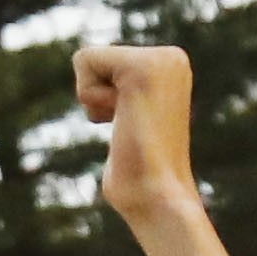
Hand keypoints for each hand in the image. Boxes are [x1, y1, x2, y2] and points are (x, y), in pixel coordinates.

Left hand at [77, 43, 198, 224]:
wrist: (157, 199)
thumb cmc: (139, 178)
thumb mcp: (130, 126)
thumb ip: (119, 101)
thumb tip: (118, 112)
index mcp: (172, 66)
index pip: (103, 62)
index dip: (105, 101)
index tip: (134, 126)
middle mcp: (172, 57)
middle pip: (92, 58)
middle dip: (97, 99)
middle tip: (130, 129)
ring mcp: (161, 59)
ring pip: (86, 59)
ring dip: (95, 102)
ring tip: (129, 127)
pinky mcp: (142, 68)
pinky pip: (84, 60)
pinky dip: (91, 98)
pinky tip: (123, 121)